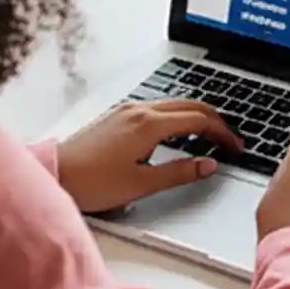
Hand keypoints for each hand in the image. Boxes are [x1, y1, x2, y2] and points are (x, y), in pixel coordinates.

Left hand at [57, 100, 240, 212]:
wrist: (54, 174)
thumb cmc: (90, 181)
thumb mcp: (142, 184)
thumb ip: (180, 172)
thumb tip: (208, 165)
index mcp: (149, 124)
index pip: (199, 120)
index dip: (223, 133)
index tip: (235, 146)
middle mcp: (139, 110)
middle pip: (191, 105)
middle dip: (215, 120)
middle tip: (229, 139)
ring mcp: (127, 110)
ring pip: (174, 104)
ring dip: (196, 116)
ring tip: (208, 137)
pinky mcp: (118, 115)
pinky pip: (157, 108)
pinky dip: (176, 117)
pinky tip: (177, 134)